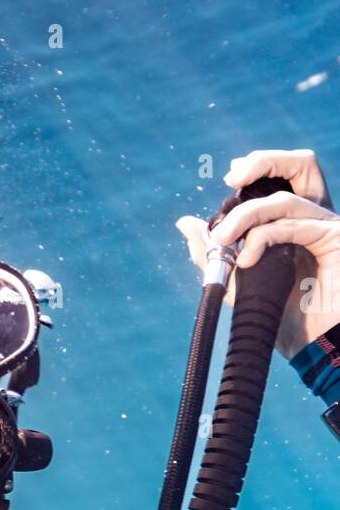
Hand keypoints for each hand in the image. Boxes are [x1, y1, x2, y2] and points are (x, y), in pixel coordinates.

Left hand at [177, 149, 339, 358]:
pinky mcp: (336, 238)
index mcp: (296, 219)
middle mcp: (316, 217)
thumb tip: (185, 222)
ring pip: (285, 199)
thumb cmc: (278, 318)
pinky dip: (263, 237)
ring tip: (222, 241)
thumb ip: (214, 251)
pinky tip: (246, 260)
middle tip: (230, 179)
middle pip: (301, 164)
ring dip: (246, 216)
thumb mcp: (236, 280)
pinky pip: (294, 224)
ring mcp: (328, 226)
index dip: (259, 166)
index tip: (228, 178)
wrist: (308, 347)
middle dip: (264, 162)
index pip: (283, 175)